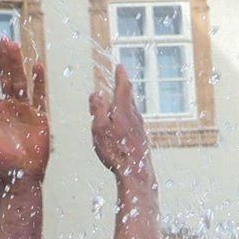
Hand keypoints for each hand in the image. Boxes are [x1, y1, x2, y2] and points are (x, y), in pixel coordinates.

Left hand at [0, 36, 48, 182]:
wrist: (21, 178)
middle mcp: (9, 108)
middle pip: (6, 77)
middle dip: (4, 59)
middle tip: (3, 38)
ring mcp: (25, 110)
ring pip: (21, 81)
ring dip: (18, 64)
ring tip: (15, 45)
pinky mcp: (40, 117)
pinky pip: (40, 95)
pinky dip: (39, 81)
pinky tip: (37, 65)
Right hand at [89, 64, 152, 180]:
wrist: (136, 171)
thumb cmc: (116, 152)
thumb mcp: (99, 129)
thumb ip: (97, 110)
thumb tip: (96, 94)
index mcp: (123, 110)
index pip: (123, 87)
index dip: (121, 75)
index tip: (120, 66)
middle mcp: (134, 116)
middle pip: (130, 97)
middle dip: (124, 86)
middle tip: (122, 78)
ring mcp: (140, 127)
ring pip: (133, 109)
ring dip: (127, 101)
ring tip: (122, 98)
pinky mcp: (142, 138)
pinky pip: (135, 121)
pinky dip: (129, 115)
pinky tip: (127, 122)